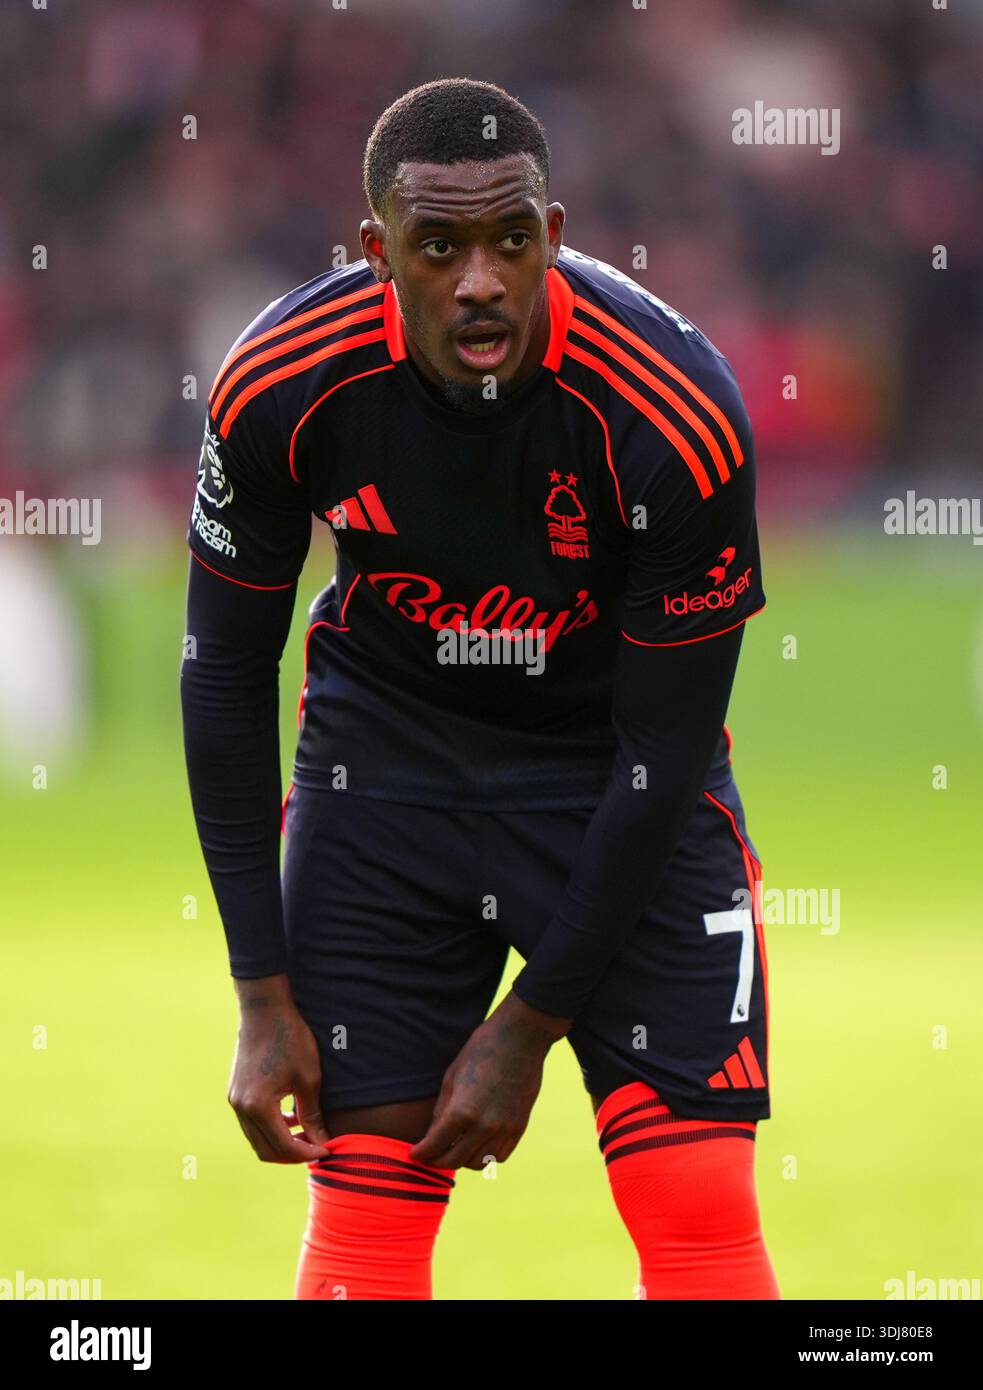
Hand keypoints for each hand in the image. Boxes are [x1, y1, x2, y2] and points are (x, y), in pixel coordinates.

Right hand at [227, 973, 331, 1162]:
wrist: (264, 1009)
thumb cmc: (290, 1039)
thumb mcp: (308, 1077)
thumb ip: (312, 1114)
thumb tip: (322, 1143)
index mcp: (258, 1106)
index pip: (284, 1146)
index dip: (307, 1154)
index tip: (327, 1151)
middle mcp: (241, 1108)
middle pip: (266, 1150)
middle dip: (293, 1155)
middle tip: (317, 1148)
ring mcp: (234, 1100)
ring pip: (257, 1139)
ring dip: (281, 1143)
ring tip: (307, 1134)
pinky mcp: (235, 1092)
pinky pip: (252, 1123)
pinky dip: (271, 1128)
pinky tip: (292, 1117)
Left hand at [410, 990, 571, 1170]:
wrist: (520, 1038)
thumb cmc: (481, 1050)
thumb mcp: (452, 1076)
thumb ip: (442, 1110)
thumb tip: (433, 1134)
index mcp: (462, 1110)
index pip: (435, 1145)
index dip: (421, 1153)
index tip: (414, 1154)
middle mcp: (484, 1126)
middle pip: (455, 1160)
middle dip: (437, 1162)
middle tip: (429, 1158)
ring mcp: (504, 1128)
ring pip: (477, 1163)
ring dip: (461, 1160)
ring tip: (453, 1151)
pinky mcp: (519, 1127)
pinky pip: (499, 1156)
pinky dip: (484, 1157)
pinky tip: (476, 1147)